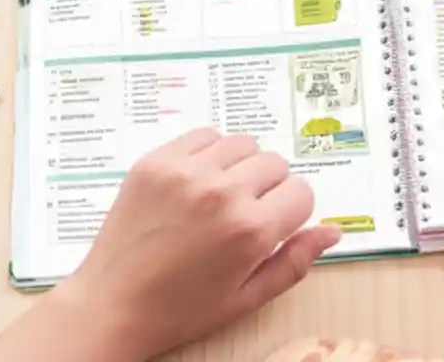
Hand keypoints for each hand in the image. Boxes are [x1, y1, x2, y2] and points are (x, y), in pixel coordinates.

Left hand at [0, 128, 340, 360]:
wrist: (111, 305)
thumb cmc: (180, 309)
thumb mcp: (248, 297)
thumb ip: (295, 261)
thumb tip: (332, 230)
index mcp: (251, 230)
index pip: (301, 192)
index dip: (291, 211)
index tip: (272, 225)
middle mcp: (222, 193)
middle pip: (275, 164)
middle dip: (269, 188)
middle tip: (243, 215)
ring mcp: (186, 172)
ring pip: (243, 143)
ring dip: (241, 166)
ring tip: (219, 197)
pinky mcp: (156, 161)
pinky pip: (204, 135)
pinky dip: (209, 153)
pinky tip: (197, 182)